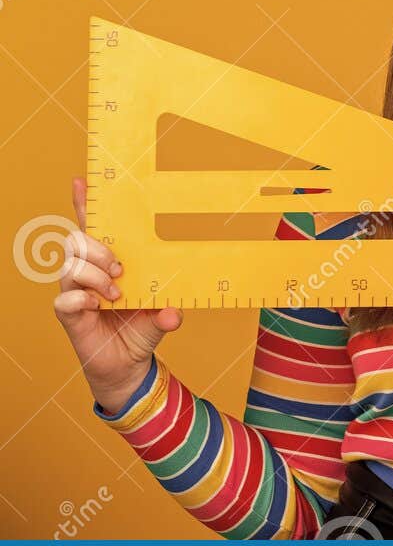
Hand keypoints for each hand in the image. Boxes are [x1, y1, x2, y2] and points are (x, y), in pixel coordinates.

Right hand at [52, 176, 183, 415]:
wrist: (129, 364)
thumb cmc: (141, 328)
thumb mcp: (163, 314)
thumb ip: (169, 309)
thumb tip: (174, 314)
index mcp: (108, 262)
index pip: (92, 227)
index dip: (83, 204)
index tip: (82, 181)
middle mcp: (87, 272)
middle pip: (77, 240)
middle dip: (99, 248)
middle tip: (121, 270)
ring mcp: (75, 291)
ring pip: (70, 265)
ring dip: (95, 275)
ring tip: (116, 293)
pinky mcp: (68, 313)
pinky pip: (65, 297)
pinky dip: (82, 298)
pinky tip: (97, 306)